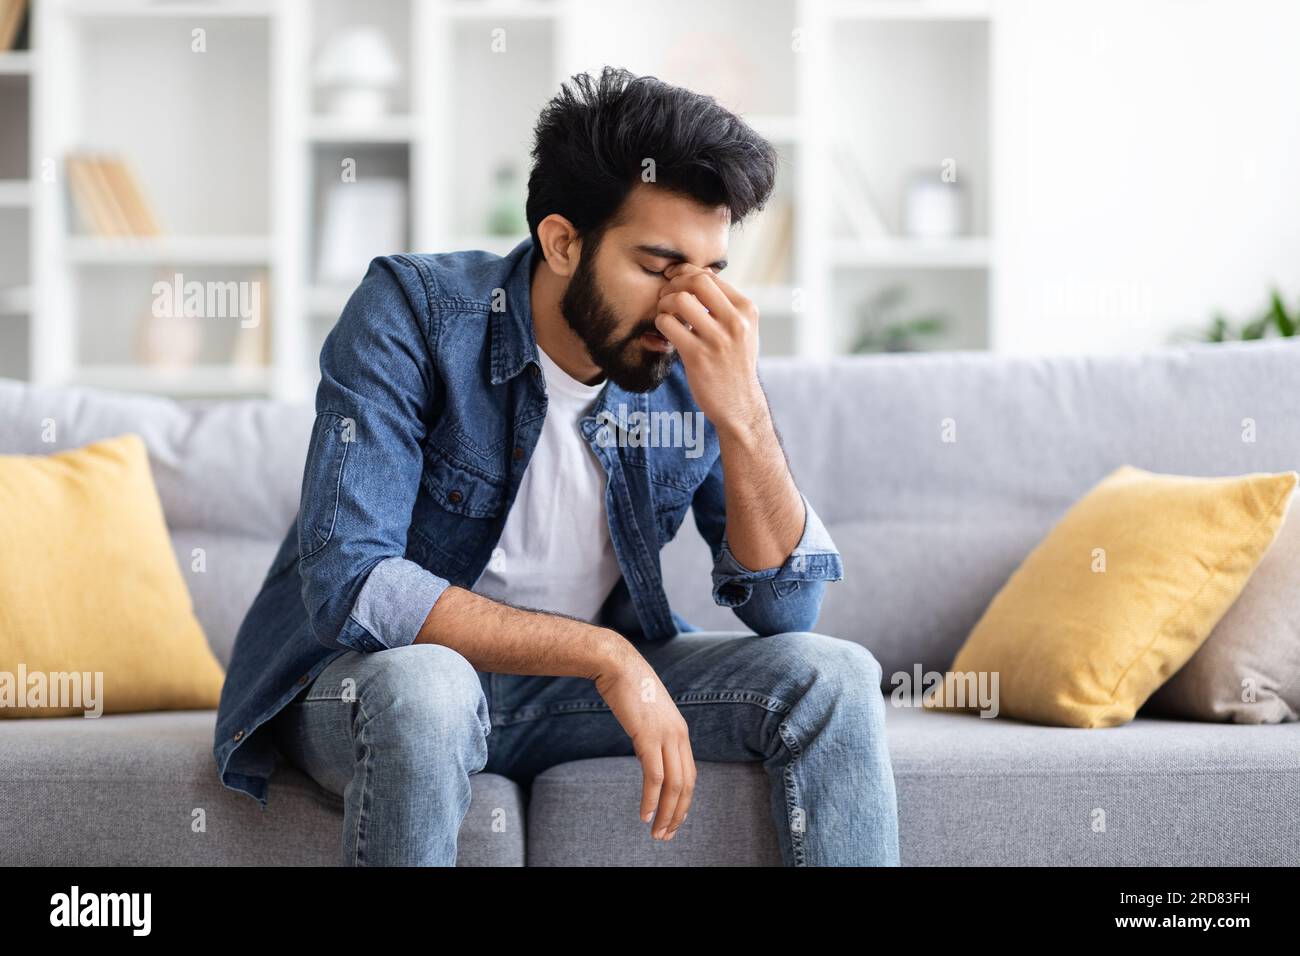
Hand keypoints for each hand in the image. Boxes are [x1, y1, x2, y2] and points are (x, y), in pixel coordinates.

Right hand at [592, 641, 695, 841]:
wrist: (617, 664)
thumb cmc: (628, 686)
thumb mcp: (647, 713)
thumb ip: (652, 732)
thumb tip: (647, 749)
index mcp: (680, 731)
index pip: (690, 774)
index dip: (684, 801)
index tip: (674, 819)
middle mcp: (679, 735)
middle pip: (687, 785)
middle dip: (678, 814)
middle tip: (667, 834)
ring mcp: (666, 736)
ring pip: (674, 785)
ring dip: (665, 813)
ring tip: (657, 832)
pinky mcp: (648, 736)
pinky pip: (654, 777)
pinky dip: (651, 799)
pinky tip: (644, 814)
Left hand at [654, 263, 765, 434]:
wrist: (740, 404)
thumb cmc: (735, 364)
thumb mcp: (743, 330)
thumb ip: (726, 305)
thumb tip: (700, 275)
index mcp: (747, 310)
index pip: (710, 277)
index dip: (685, 273)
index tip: (673, 280)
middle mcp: (735, 322)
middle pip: (696, 282)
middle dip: (674, 284)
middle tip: (666, 297)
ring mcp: (717, 339)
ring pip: (680, 301)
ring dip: (665, 304)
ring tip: (665, 315)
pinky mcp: (698, 356)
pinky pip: (669, 325)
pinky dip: (661, 324)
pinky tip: (665, 333)